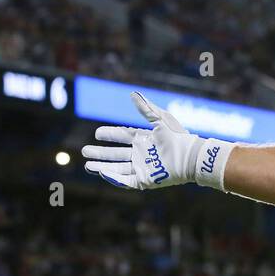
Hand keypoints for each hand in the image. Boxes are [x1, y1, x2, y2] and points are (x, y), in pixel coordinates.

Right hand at [82, 92, 232, 190]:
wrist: (190, 156)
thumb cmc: (178, 137)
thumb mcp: (160, 119)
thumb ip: (145, 108)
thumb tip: (132, 93)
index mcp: (145, 139)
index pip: (123, 136)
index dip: (110, 134)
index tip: (96, 133)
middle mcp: (142, 154)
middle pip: (116, 154)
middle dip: (100, 153)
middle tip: (84, 151)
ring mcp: (143, 168)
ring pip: (117, 169)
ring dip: (102, 167)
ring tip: (87, 165)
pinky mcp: (146, 180)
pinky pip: (126, 181)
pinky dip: (114, 178)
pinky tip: (102, 173)